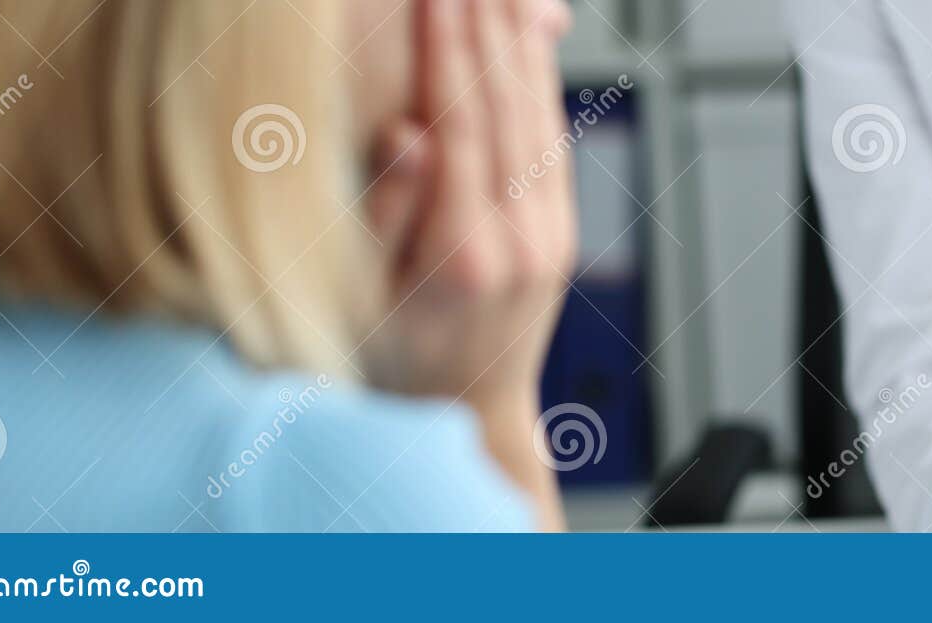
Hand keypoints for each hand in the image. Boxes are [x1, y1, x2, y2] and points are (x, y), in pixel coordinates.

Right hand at [367, 0, 575, 403]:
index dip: (449, 52)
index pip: (461, 127)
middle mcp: (520, 241)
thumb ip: (389, 216)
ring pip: (538, 120)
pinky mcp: (561, 232)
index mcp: (464, 255)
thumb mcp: (370, 302)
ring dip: (520, 46)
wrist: (474, 412)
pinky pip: (553, 144)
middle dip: (488, 28)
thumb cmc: (401, 361)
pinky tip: (527, 45)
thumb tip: (409, 134)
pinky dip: (541, 88)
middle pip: (506, 111)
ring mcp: (550, 237)